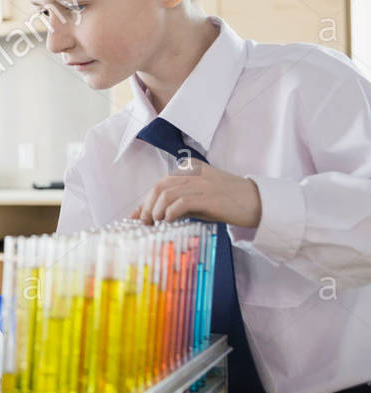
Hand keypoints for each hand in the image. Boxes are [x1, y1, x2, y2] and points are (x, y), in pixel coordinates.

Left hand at [129, 162, 261, 227]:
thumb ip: (175, 202)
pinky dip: (170, 213)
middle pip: (159, 188)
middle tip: (145, 224)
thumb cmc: (225, 203)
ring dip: (156, 211)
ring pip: (166, 194)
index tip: (136, 217)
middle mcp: (194, 173)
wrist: (257, 203)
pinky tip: (169, 221)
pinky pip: (181, 202)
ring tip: (157, 223)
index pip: (160, 184)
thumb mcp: (197, 198)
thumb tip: (146, 215)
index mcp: (190, 168)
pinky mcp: (209, 196)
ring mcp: (202, 183)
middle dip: (147, 207)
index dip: (144, 202)